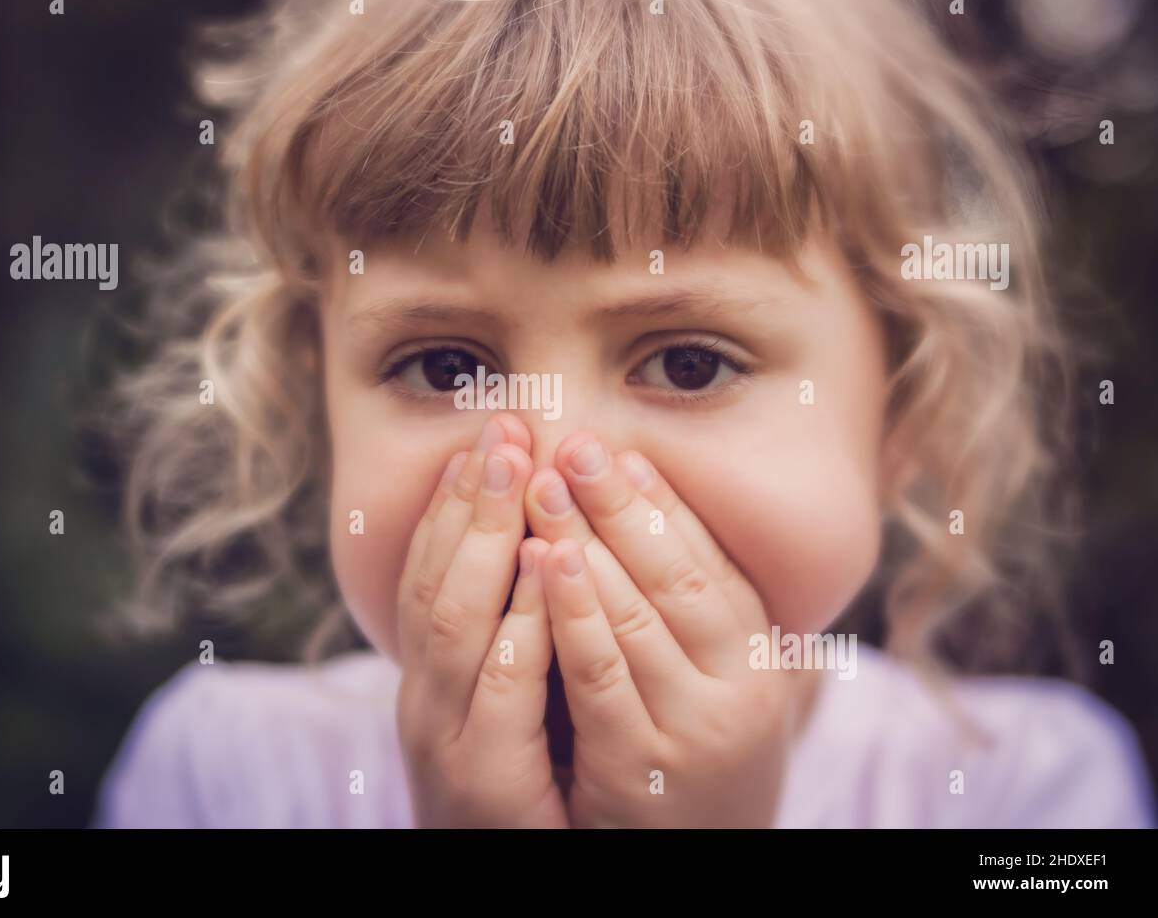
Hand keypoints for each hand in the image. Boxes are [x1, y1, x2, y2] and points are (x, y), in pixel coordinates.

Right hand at [395, 414, 567, 827]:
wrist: (514, 878)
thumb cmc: (525, 799)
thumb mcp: (506, 713)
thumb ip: (509, 645)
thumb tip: (536, 560)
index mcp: (431, 681)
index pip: (429, 575)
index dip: (452, 506)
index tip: (482, 440)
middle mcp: (424, 703)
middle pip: (436, 582)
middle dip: (468, 502)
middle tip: (500, 428)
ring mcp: (445, 741)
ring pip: (455, 623)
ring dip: (484, 538)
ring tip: (515, 469)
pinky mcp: (484, 781)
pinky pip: (502, 687)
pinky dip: (519, 622)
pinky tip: (540, 567)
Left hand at [524, 433, 800, 827]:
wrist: (698, 863)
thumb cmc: (694, 763)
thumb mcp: (713, 685)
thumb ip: (691, 617)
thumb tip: (645, 515)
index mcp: (760, 657)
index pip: (710, 559)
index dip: (661, 500)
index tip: (617, 450)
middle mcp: (742, 687)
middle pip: (676, 573)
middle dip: (619, 503)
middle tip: (572, 444)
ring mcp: (696, 728)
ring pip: (638, 614)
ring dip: (588, 540)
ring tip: (548, 483)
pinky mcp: (644, 766)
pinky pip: (602, 674)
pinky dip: (573, 612)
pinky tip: (546, 561)